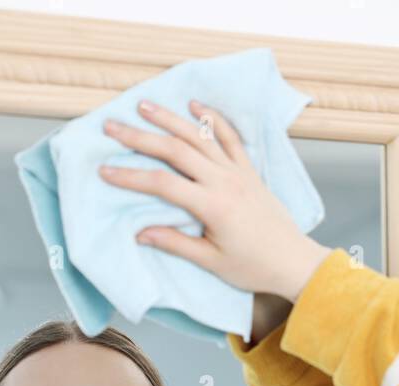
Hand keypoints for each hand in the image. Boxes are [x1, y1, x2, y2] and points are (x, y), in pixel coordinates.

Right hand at [99, 98, 330, 300]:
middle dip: (141, 137)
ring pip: (199, 136)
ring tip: (144, 105)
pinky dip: (211, 118)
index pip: (162, 184)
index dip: (131, 176)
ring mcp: (238, 171)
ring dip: (170, 118)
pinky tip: (194, 105)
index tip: (105, 170)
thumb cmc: (253, 268)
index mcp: (212, 206)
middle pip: (175, 150)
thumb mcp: (212, 263)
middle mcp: (224, 181)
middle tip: (112, 126)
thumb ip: (176, 244)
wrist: (293, 262)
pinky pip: (229, 137)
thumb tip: (140, 233)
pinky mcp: (249, 170)